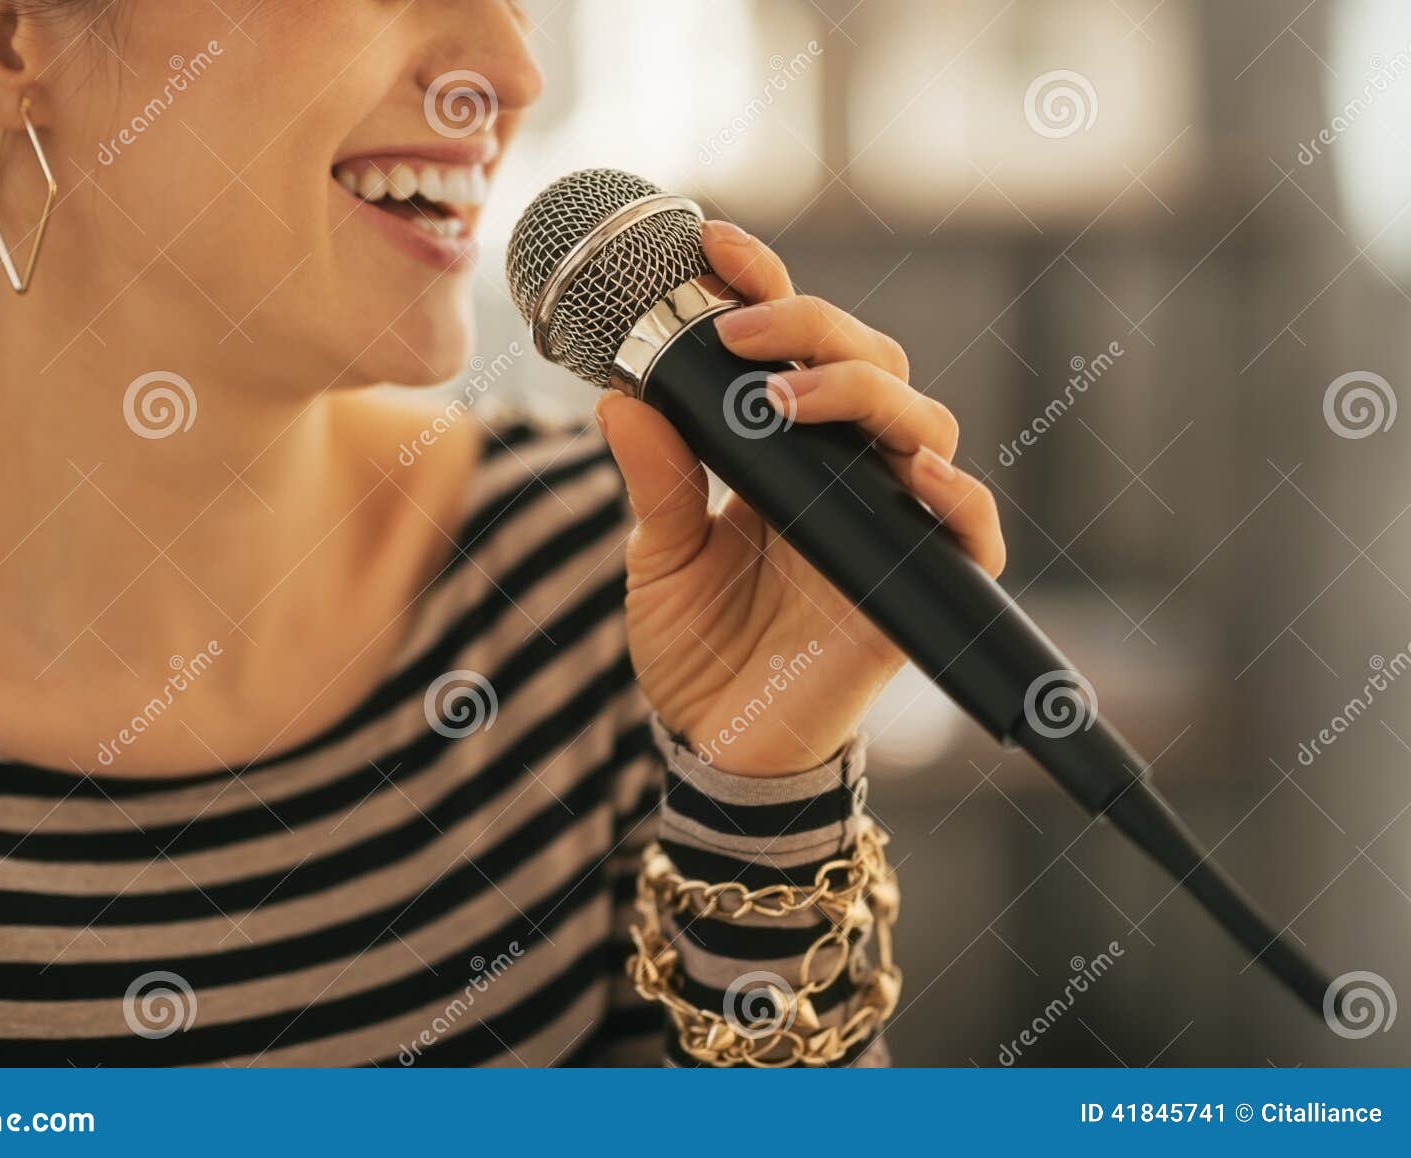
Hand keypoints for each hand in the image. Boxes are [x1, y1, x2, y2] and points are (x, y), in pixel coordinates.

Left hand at [599, 220, 1006, 775]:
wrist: (724, 749)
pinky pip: (967, 529)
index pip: (794, 351)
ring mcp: (887, 525)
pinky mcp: (918, 586)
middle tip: (738, 330)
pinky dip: (953, 495)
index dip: (768, 292)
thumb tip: (618, 396)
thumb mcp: (660, 558)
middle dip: (811, 327)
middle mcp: (845, 476)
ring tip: (788, 399)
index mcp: (784, 457)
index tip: (716, 245)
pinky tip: (910, 473)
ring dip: (864, 394)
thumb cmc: (698, 651)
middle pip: (868, 365)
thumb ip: (656, 481)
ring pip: (922, 423)